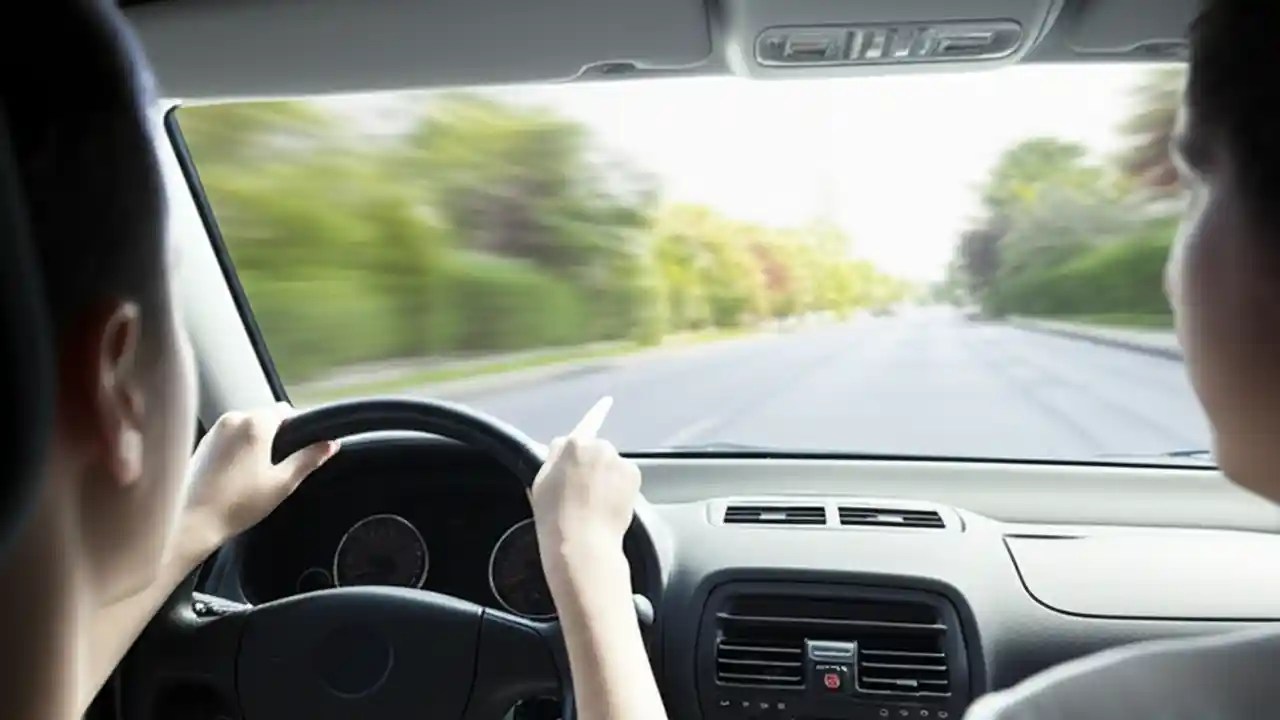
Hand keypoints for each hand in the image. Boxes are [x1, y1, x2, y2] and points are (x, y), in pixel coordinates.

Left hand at [179, 403, 337, 561]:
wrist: (190, 521)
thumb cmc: (239, 504)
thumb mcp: (282, 483)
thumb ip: (308, 459)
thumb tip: (331, 444)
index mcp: (255, 423)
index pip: (285, 411)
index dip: (297, 429)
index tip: (300, 450)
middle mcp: (233, 418)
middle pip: (264, 418)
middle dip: (274, 436)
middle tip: (278, 468)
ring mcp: (214, 430)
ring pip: (245, 428)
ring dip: (254, 443)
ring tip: (255, 474)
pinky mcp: (201, 443)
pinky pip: (228, 438)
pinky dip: (236, 449)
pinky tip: (235, 475)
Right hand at [530, 397, 640, 590]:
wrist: (583, 542)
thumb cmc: (554, 515)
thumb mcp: (540, 482)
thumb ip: (552, 457)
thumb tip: (560, 445)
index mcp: (573, 443)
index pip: (587, 422)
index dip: (598, 411)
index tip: (609, 400)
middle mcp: (599, 445)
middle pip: (595, 450)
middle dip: (592, 464)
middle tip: (581, 492)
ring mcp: (619, 460)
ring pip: (611, 465)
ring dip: (606, 477)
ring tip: (595, 503)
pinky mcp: (633, 475)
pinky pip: (624, 477)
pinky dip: (619, 487)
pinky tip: (608, 504)